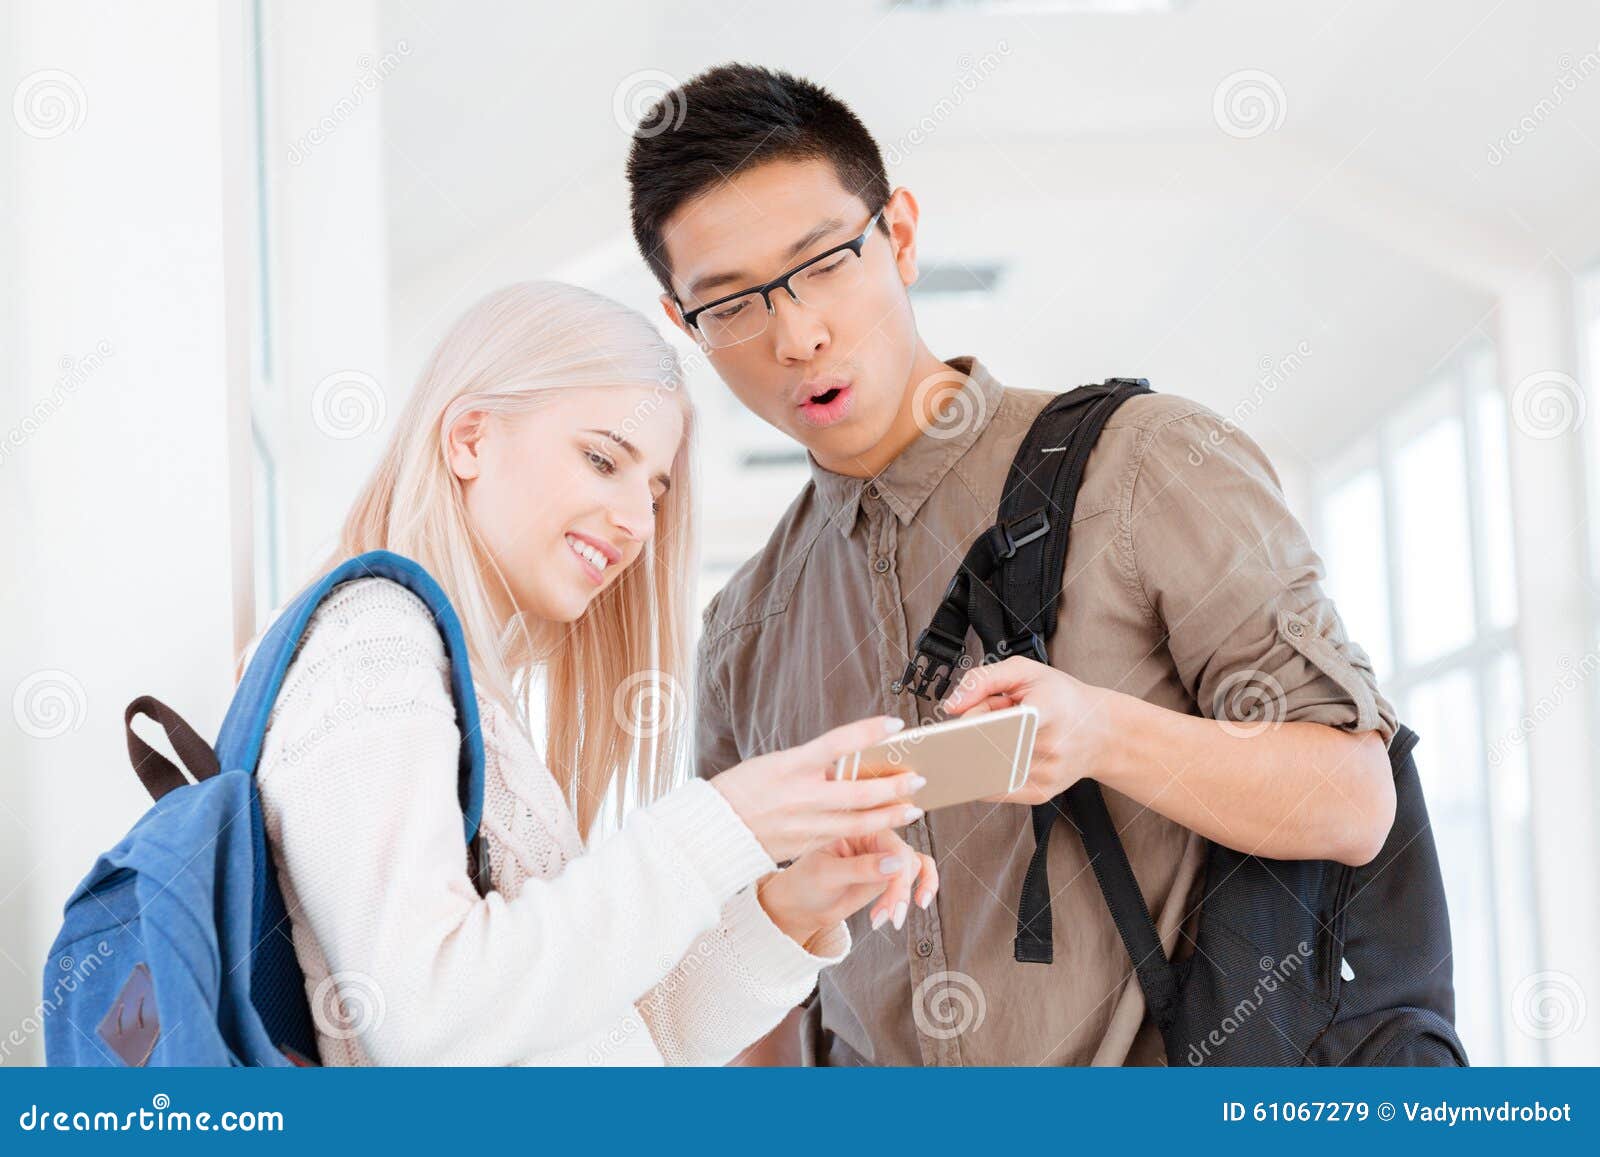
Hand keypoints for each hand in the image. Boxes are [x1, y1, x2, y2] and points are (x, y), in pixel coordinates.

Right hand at [712, 715, 926, 861]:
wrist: (714, 828)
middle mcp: (800, 796)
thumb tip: (848, 759)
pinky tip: (884, 827)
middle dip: (894, 786)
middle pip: (859, 792)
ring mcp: (804, 825)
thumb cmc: (741, 789)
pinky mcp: (805, 846)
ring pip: (859, 823)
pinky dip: (868, 832)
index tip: (895, 723)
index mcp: (789, 766)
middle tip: (918, 778)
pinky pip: (843, 839)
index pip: (838, 743)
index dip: (869, 732)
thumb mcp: (774, 764)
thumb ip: (811, 764)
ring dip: (890, 815)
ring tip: (913, 808)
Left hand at [757, 829, 939, 948]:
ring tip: (890, 919)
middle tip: (891, 917)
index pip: (888, 843)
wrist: (800, 906)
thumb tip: (897, 862)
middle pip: (905, 857)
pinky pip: (918, 871)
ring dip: (905, 895)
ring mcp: (882, 854)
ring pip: (913, 867)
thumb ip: (861, 868)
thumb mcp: (826, 874)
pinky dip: (923, 885)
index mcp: (854, 827)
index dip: (898, 872)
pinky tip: (919, 902)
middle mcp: (872, 836)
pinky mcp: (888, 872)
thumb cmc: (804, 884)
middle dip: (900, 891)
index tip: (896, 900)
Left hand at [941, 656, 1117, 803]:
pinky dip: (984, 775)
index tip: (961, 721)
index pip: (1003, 718)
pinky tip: (989, 760)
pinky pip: (997, 790)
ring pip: (989, 768)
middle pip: (990, 745)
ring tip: (1001, 736)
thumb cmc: (1062, 698)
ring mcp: (1048, 774)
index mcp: (1049, 710)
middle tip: (982, 723)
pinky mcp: (1041, 794)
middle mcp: (1052, 746)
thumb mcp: (1026, 671)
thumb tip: (951, 706)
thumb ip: (983, 679)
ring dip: (981, 753)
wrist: (1101, 731)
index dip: (977, 718)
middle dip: (974, 735)